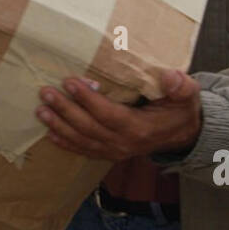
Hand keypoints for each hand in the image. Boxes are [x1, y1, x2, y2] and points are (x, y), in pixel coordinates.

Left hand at [36, 69, 202, 161]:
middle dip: (65, 110)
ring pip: (82, 140)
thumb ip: (181, 86)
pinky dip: (65, 142)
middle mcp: (124, 143)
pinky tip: (49, 133)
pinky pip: (84, 150)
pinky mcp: (109, 153)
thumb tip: (170, 76)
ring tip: (41, 110)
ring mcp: (115, 151)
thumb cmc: (180, 109)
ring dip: (59, 125)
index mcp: (140, 128)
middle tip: (46, 93)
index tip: (71, 82)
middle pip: (88, 127)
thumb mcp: (187, 95)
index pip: (108, 114)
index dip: (88, 100)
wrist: (182, 135)